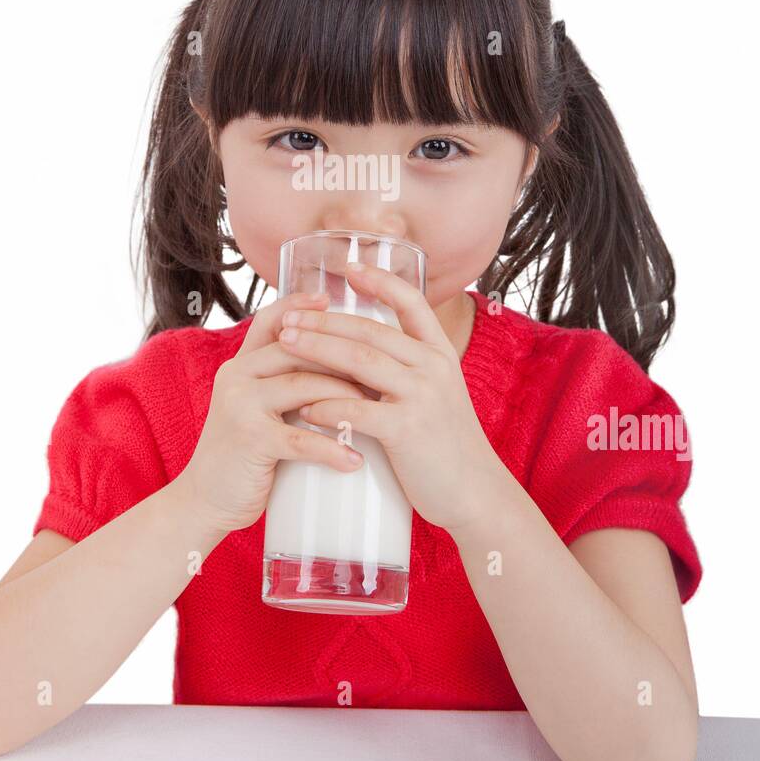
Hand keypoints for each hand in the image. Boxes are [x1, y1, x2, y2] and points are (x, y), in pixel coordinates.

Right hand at [181, 289, 370, 536]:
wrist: (205, 500)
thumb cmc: (245, 455)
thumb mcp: (257, 409)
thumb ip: (283, 386)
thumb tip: (341, 370)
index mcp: (241, 365)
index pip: (272, 321)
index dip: (301, 304)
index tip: (334, 298)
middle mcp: (237, 376)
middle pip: (298, 348)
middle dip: (344, 355)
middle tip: (383, 368)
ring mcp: (241, 405)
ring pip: (304, 385)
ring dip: (347, 397)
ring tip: (379, 409)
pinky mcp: (250, 439)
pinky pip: (301, 438)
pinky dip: (332, 449)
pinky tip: (355, 460)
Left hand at [276, 262, 497, 535]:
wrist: (475, 493)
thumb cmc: (446, 447)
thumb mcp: (437, 395)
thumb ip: (408, 372)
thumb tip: (363, 353)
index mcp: (440, 353)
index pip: (411, 302)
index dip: (379, 281)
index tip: (348, 267)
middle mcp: (434, 366)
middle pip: (370, 330)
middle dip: (324, 319)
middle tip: (288, 317)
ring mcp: (422, 395)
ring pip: (360, 359)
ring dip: (317, 348)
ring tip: (285, 344)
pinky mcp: (408, 429)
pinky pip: (358, 409)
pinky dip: (327, 406)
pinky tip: (304, 407)